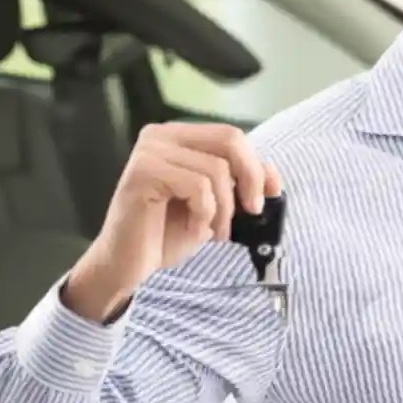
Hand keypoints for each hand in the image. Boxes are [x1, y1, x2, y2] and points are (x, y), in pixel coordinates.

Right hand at [63, 122, 281, 321]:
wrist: (129, 267)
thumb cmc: (167, 235)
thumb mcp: (214, 204)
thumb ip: (237, 182)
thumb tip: (273, 176)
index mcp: (177, 136)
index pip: (230, 135)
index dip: (258, 164)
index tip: (271, 194)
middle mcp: (160, 135)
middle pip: (229, 140)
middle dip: (250, 178)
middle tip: (251, 212)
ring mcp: (149, 151)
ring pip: (216, 169)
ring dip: (224, 208)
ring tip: (213, 231)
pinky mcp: (143, 172)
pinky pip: (197, 186)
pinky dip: (205, 213)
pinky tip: (193, 229)